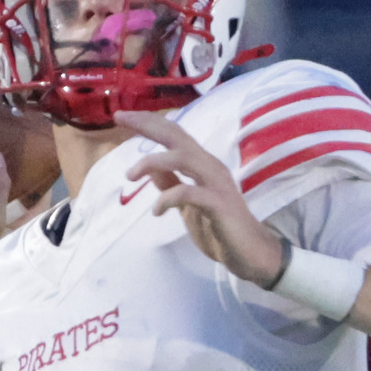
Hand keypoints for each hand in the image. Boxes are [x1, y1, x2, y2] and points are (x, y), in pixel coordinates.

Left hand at [115, 111, 290, 289]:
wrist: (250, 255)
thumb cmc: (220, 230)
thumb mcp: (187, 204)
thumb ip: (171, 184)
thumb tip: (150, 168)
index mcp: (203, 165)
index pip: (174, 135)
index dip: (149, 122)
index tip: (122, 116)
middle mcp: (210, 166)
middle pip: (177, 136)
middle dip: (147, 125)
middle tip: (120, 119)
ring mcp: (216, 183)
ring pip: (182, 157)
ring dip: (151, 161)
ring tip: (130, 175)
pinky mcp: (218, 203)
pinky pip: (187, 192)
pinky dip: (167, 199)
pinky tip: (157, 211)